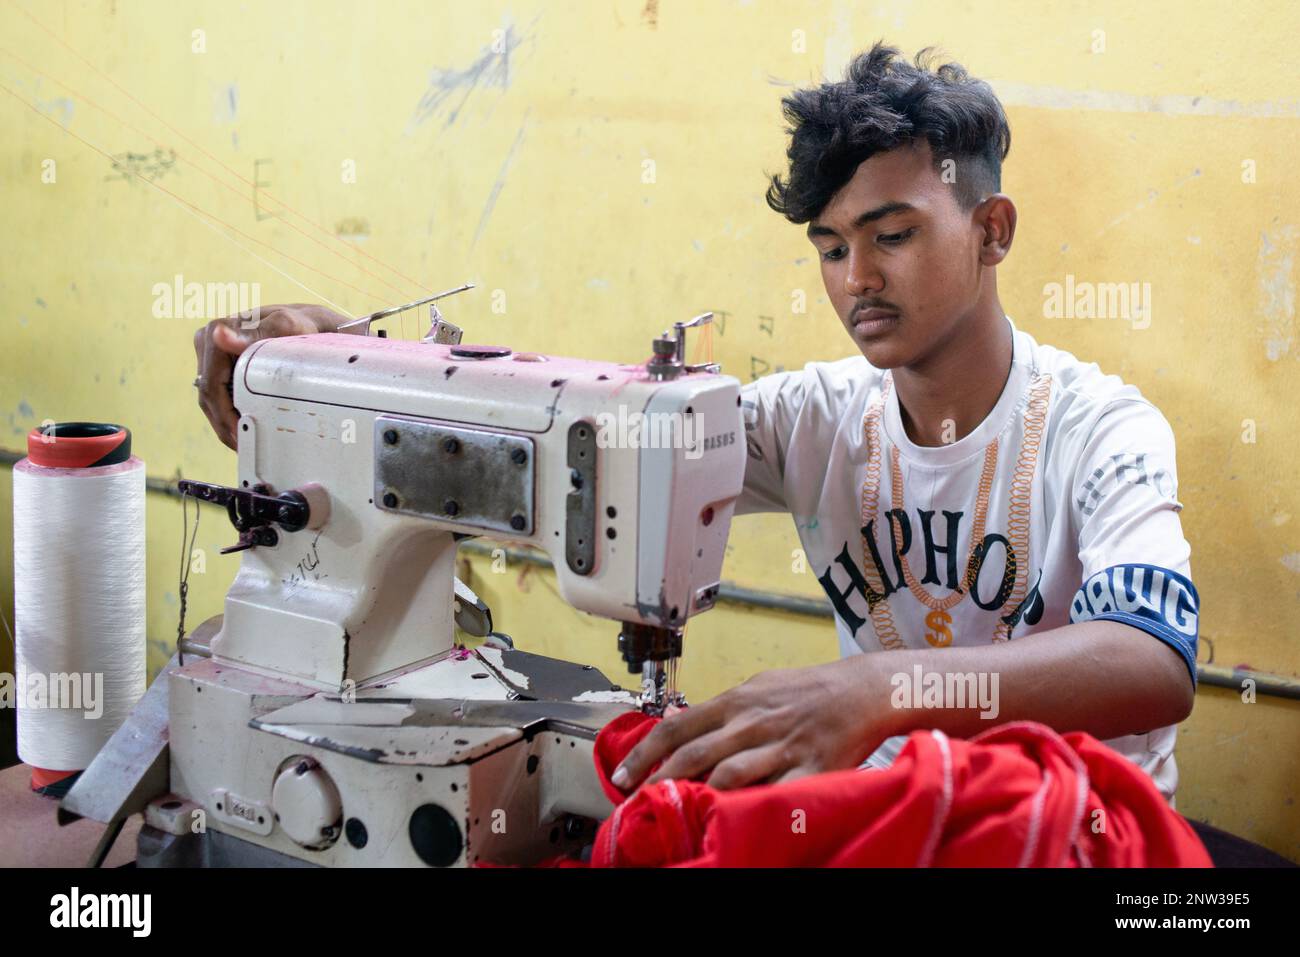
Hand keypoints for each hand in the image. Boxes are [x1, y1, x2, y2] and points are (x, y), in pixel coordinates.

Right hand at [193, 304, 352, 448]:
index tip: (240, 433)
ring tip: (242, 443)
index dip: (223, 414)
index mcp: (214, 331)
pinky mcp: (219, 366)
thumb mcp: (282, 328)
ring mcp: (212, 355)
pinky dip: (228, 414)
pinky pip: (218, 396)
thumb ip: (253, 334)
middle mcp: (208, 341)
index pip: (210, 385)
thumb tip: (219, 333)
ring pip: (210, 399)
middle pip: (208, 395)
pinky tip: (241, 429)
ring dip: (224, 424)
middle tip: (243, 445)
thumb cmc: (298, 325)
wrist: (307, 324)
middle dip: (224, 424)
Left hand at [610, 656, 898, 791]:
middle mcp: (751, 723)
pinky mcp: (810, 769)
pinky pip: (775, 792)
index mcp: (735, 702)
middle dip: (660, 781)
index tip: (622, 777)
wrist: (862, 691)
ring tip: (681, 815)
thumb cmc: (807, 691)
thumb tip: (676, 720)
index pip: (676, 727)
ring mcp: (780, 746)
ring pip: (728, 774)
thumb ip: (719, 709)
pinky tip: (735, 819)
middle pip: (693, 754)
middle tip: (639, 803)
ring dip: (700, 796)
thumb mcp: (757, 688)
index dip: (644, 754)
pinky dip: (752, 807)